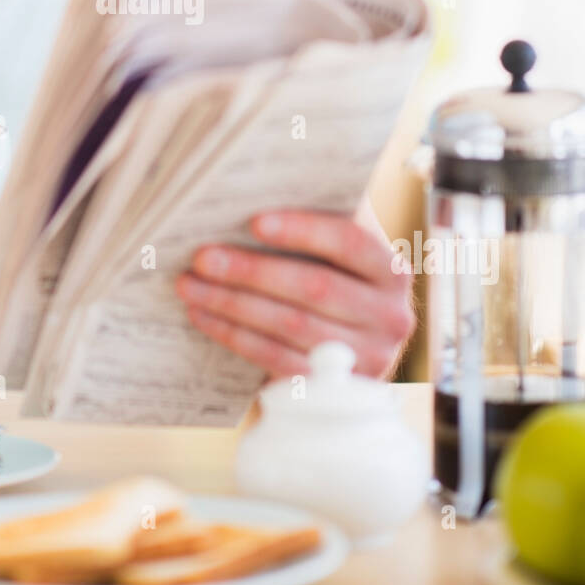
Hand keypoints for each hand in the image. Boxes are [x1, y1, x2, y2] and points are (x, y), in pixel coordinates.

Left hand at [175, 207, 414, 379]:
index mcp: (392, 271)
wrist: (348, 355)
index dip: (303, 231)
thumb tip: (252, 195)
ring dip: (232, 305)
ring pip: (290, 326)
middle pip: (314, 288)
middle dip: (251, 271)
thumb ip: (317, 227)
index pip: (350, 243)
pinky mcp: (332, 389)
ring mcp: (366, 358)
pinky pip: (277, 359)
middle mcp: (390, 316)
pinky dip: (235, 336)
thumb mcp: (339, 257)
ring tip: (191, 286)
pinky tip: (204, 316)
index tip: (254, 222)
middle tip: (203, 258)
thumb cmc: (333, 283)